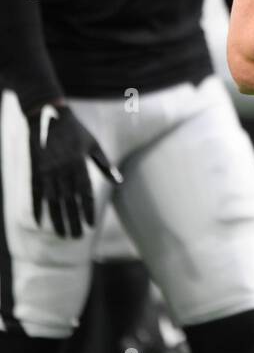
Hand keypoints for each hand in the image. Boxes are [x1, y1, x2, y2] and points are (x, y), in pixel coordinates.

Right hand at [27, 103, 120, 237]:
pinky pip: (35, 193)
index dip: (87, 210)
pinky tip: (39, 223)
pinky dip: (36, 209)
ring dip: (57, 219)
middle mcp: (62, 169)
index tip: (91, 225)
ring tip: (63, 235)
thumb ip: (105, 164)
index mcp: (78, 163)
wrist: (47, 115)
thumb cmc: (75, 131)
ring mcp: (47, 171)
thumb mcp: (93, 144)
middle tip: (78, 237)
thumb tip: (118, 181)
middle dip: (74, 221)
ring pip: (52, 201)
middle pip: (69, 201)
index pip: (85, 192)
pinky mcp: (35, 171)